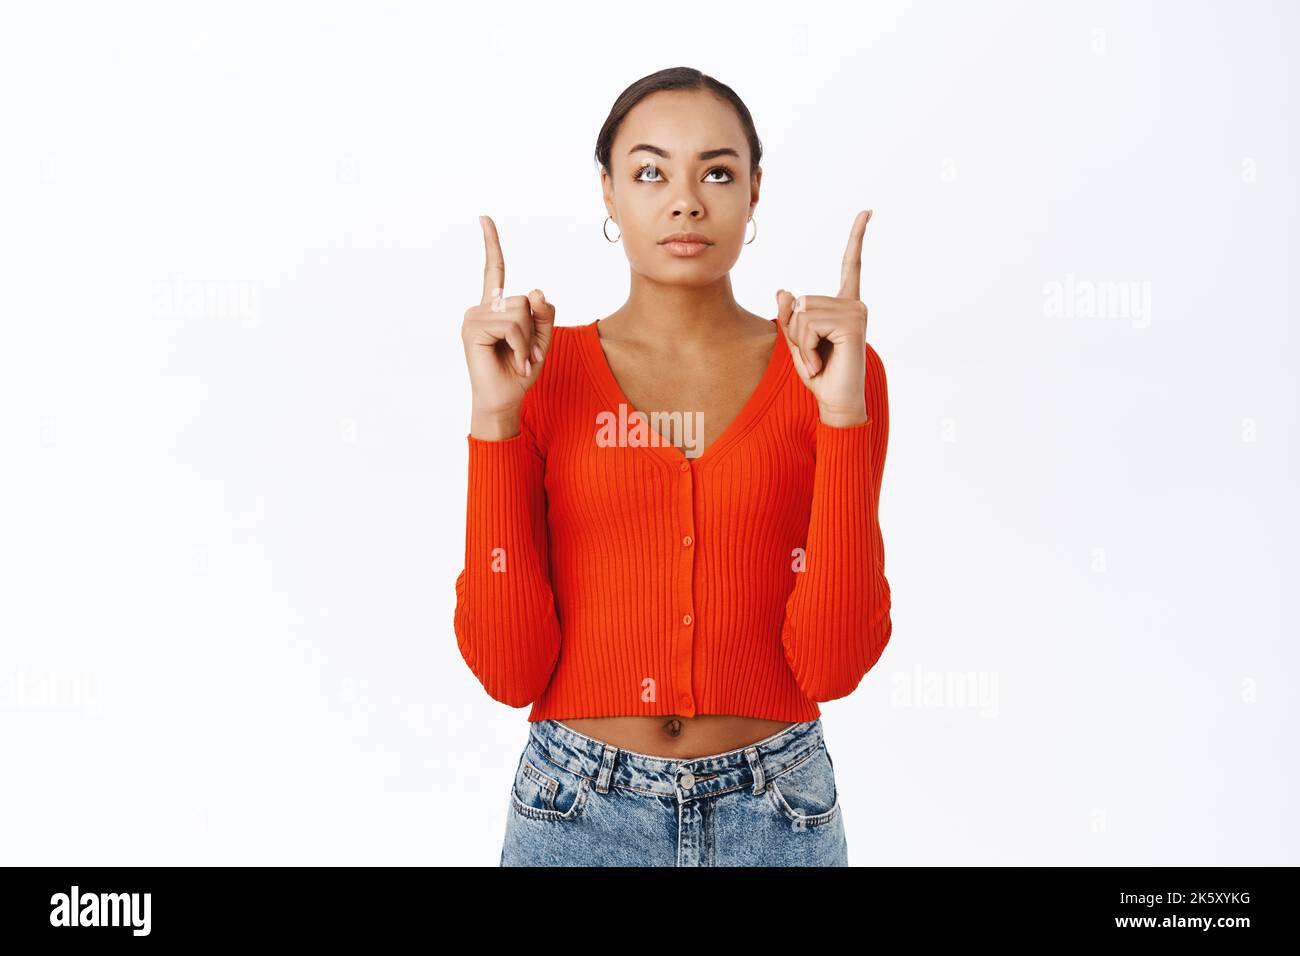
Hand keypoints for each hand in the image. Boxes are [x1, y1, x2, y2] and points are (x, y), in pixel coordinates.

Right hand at [462, 215, 555, 417]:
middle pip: (522, 300)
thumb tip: (535, 289)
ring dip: (528, 341)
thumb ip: (543, 313)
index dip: (492, 244)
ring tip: (521, 360)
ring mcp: (473, 317)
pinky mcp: (472, 329)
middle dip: (534, 330)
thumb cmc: (519, 371)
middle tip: (527, 355)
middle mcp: (481, 308)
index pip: (494, 270)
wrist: (504, 400)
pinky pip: (511, 324)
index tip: (484, 218)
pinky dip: (521, 346)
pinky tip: (515, 362)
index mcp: (495, 307)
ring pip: (519, 312)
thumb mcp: (541, 339)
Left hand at [774, 209, 872, 425]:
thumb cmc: (821, 375)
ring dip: (800, 343)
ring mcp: (856, 312)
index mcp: (845, 305)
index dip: (856, 238)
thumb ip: (789, 317)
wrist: (838, 403)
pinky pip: (809, 325)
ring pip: (802, 314)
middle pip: (801, 302)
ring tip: (818, 361)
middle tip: (813, 357)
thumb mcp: (797, 342)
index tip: (867, 212)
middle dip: (795, 333)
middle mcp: (854, 304)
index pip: (850, 265)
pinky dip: (806, 349)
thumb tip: (783, 290)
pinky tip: (822, 363)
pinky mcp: (852, 324)